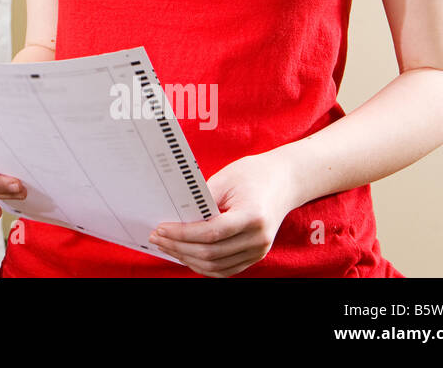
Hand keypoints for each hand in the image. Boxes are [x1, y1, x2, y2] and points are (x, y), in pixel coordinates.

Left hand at [148, 150, 297, 276]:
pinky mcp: (256, 255)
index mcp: (253, 216)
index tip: (161, 228)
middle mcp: (258, 238)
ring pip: (217, 266)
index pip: (211, 233)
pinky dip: (204, 266)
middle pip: (212, 253)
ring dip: (188, 259)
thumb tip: (175, 217)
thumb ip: (202, 201)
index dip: (182, 234)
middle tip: (158, 237)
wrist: (284, 181)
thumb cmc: (253, 174)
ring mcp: (259, 250)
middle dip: (179, 247)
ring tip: (168, 246)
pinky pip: (226, 269)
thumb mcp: (225, 180)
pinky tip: (186, 255)